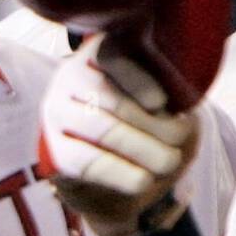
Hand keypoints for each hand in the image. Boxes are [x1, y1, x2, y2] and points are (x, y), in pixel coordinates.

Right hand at [39, 33, 198, 235]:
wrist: (110, 168)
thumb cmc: (145, 126)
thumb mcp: (162, 105)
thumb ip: (173, 102)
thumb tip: (183, 120)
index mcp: (96, 56)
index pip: (109, 55)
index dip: (136, 78)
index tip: (161, 102)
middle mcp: (68, 79)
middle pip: (108, 96)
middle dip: (152, 122)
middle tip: (178, 140)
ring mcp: (56, 114)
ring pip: (101, 127)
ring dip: (142, 147)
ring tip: (169, 161)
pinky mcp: (53, 150)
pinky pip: (86, 161)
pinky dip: (120, 173)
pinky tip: (142, 180)